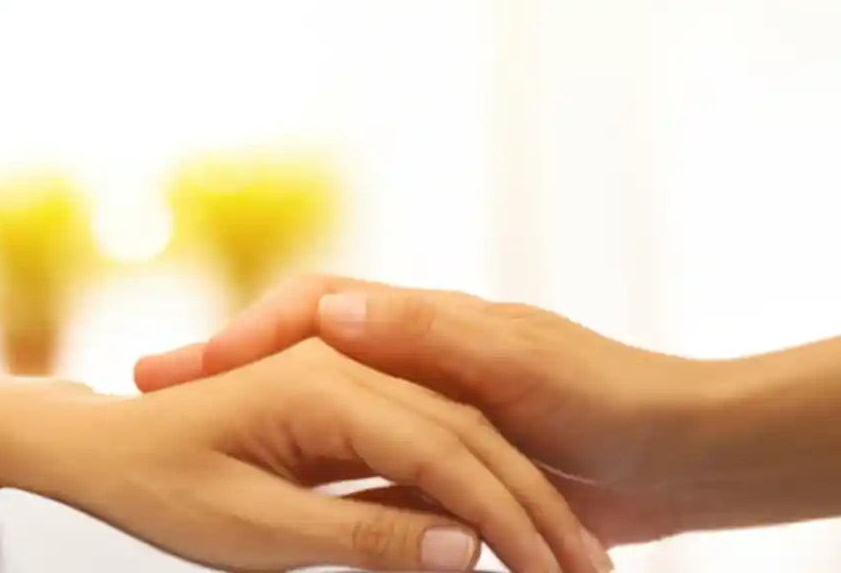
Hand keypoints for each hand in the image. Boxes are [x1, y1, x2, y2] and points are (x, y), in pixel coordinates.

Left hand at [11, 339, 612, 572]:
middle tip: (582, 571)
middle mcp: (341, 365)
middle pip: (461, 434)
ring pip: (453, 432)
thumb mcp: (253, 531)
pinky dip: (459, 487)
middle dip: (525, 506)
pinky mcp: (338, 403)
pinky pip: (420, 437)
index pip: (440, 447)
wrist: (86, 452)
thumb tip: (462, 550)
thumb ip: (362, 536)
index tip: (549, 569)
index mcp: (319, 381)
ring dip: (506, 495)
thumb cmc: (152, 483)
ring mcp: (342, 377)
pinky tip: (484, 528)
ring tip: (560, 559)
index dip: (501, 514)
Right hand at [135, 275, 711, 546]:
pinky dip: (344, 497)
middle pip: (301, 360)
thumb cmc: (604, 395)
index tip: (171, 367)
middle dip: (229, 375)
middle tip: (154, 395)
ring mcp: (431, 417)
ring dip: (283, 449)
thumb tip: (329, 311)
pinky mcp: (455, 469)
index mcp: (418, 324)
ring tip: (202, 476)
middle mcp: (414, 363)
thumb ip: (422, 336)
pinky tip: (310, 529)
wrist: (686, 450)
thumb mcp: (511, 357)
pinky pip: (384, 484)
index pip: (302, 310)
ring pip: (335, 432)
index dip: (233, 333)